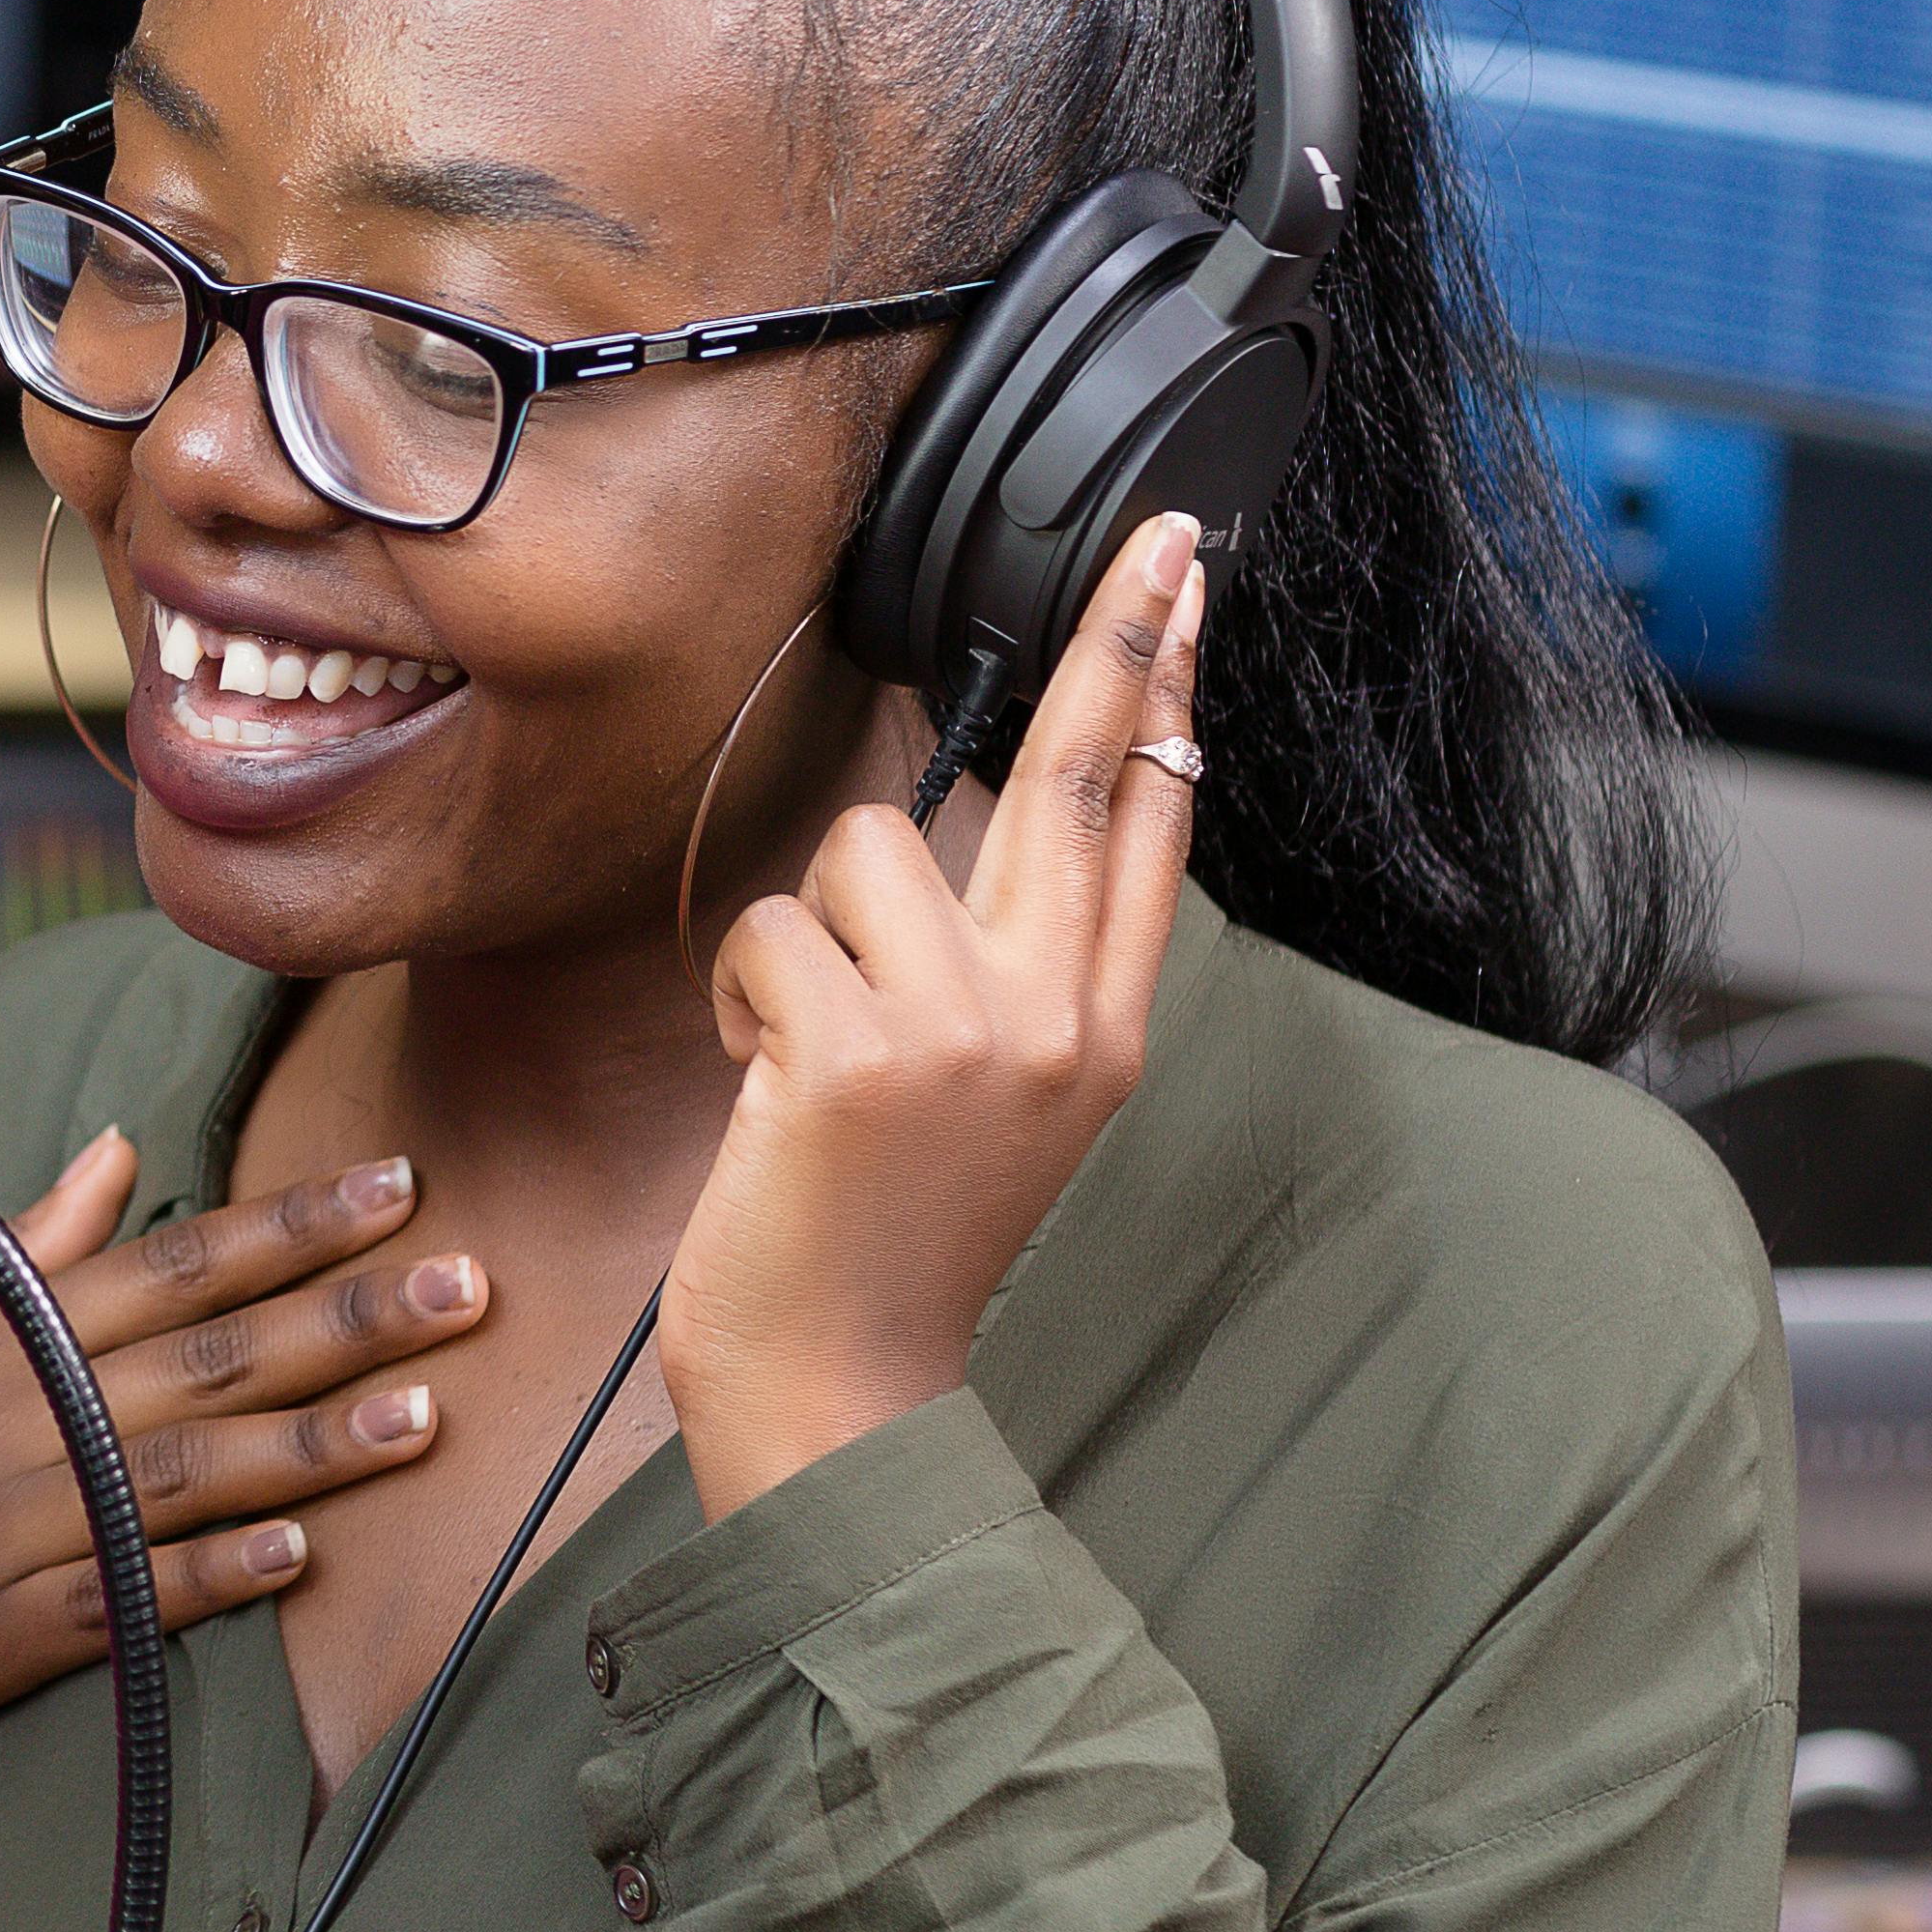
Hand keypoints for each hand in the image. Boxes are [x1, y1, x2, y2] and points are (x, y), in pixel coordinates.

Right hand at [0, 1129, 488, 1714]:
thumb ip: (37, 1238)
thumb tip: (117, 1147)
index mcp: (18, 1328)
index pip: (180, 1259)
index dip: (292, 1223)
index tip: (397, 1184)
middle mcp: (36, 1414)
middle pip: (215, 1355)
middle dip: (346, 1317)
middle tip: (466, 1283)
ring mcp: (30, 1519)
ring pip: (195, 1472)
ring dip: (314, 1443)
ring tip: (426, 1414)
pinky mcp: (22, 1622)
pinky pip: (133, 1596)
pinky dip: (215, 1577)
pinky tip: (304, 1555)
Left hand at [665, 510, 1208, 1513]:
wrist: (842, 1390)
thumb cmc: (881, 1238)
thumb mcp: (988, 1099)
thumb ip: (997, 968)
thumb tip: (951, 839)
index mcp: (1102, 1029)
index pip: (1148, 827)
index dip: (1165, 696)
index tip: (1190, 589)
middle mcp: (1061, 1019)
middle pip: (1079, 779)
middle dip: (1117, 643)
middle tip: (1163, 541)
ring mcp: (972, 1031)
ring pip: (858, 853)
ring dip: (799, 940)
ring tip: (809, 1058)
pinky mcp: (863, 1051)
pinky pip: (770, 932)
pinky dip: (742, 1000)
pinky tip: (771, 1093)